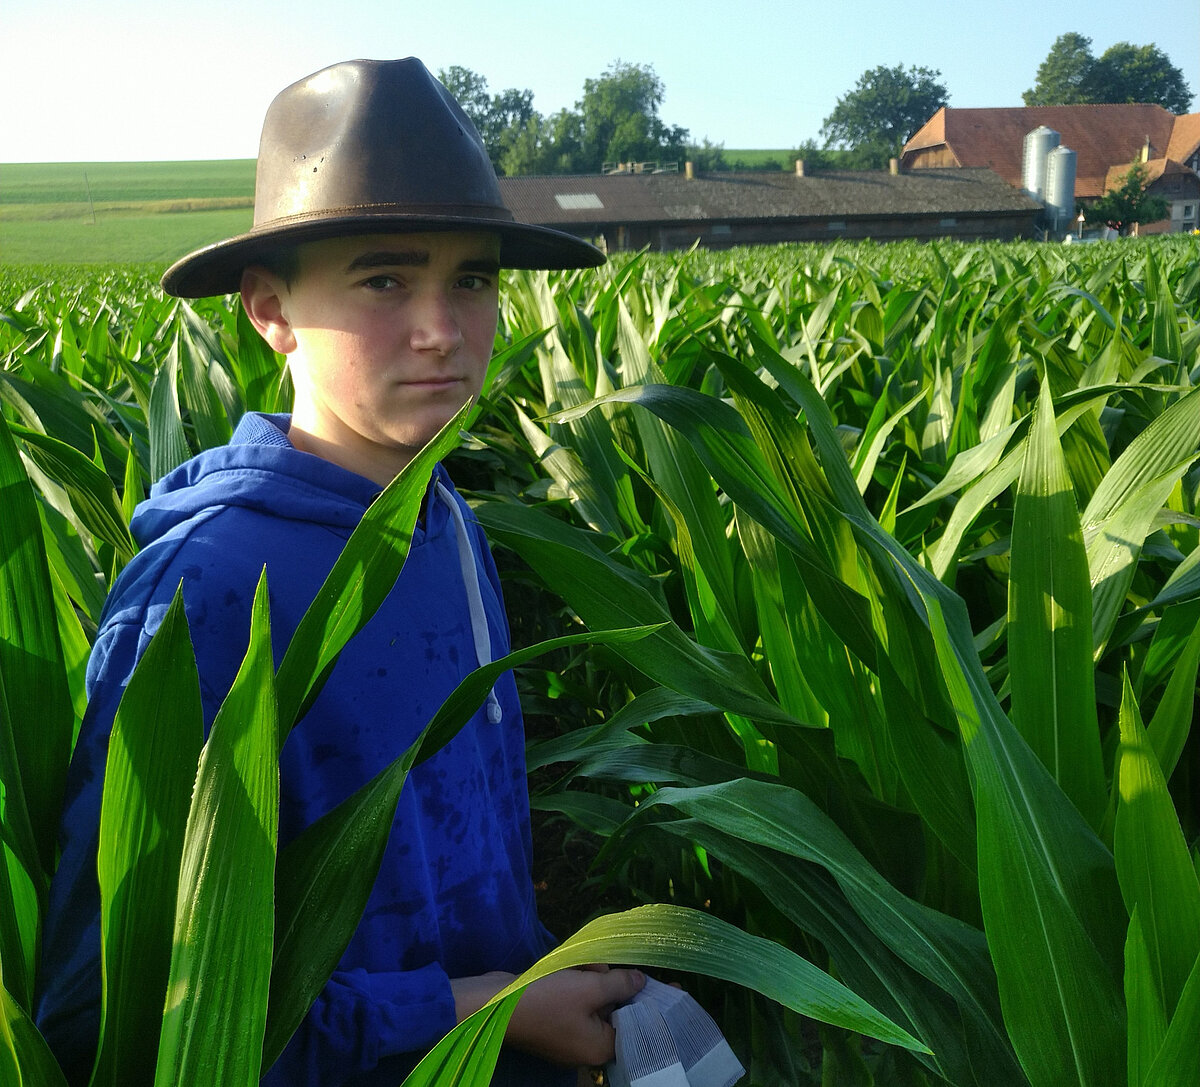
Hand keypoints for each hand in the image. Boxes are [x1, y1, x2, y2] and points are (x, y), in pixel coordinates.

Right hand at [451, 965, 645, 1066]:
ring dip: (591, 976)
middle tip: (598, 967)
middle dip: (610, 981)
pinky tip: (566, 968)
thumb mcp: (589, 987)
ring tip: (578, 965)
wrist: (493, 1004)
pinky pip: (576, 997)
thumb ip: (620, 984)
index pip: (637, 1027)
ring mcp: (568, 1033)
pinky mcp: (553, 1018)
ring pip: (595, 998)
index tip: (674, 987)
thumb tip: (642, 981)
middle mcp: (586, 1046)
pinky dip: (575, 980)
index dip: (652, 1003)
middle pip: (616, 1009)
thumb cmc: (547, 1000)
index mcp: (599, 1048)